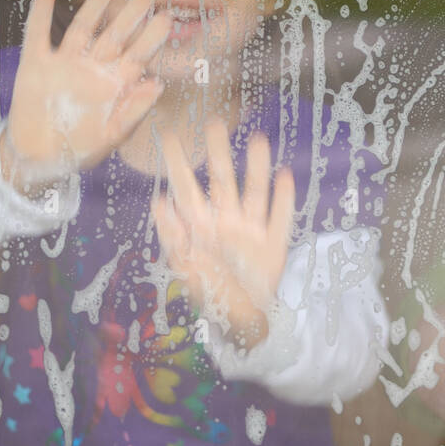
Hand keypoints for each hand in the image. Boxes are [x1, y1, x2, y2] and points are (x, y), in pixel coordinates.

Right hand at [2, 0, 170, 193]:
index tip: (168, 18)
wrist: (38, 159)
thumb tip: (157, 85)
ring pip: (83, 27)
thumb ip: (134, 112)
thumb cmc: (80, 149)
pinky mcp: (35, 64)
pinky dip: (41, 12)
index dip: (152, 37)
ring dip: (95, 4)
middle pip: (115, 34)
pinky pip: (38, 33)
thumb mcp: (112, 137)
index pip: (138, 56)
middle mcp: (93, 68)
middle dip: (131, 14)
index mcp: (115, 85)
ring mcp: (65, 63)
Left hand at [151, 120, 295, 348]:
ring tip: (259, 140)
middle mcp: (226, 222)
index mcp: (200, 227)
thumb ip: (174, 236)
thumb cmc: (211, 297)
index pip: (185, 188)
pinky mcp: (274, 243)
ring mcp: (251, 230)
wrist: (243, 324)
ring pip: (254, 191)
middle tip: (215, 121)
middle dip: (218, 152)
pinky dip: (283, 198)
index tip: (167, 134)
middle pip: (222, 181)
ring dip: (256, 167)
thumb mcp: (186, 269)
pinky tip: (285, 175)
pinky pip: (280, 216)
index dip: (176, 163)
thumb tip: (159, 200)